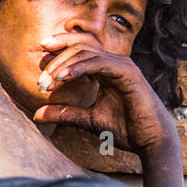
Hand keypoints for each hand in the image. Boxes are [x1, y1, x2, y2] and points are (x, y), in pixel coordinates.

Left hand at [32, 32, 176, 157]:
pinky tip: (63, 77)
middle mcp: (114, 62)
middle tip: (41, 75)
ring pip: (86, 52)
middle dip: (57, 55)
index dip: (59, 50)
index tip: (41, 59)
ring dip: (64, 64)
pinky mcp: (127, 72)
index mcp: (106, 69)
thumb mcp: (87, 120)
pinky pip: (98, 62)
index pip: (80, 49)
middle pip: (80, 45)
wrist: (150, 141)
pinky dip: (78, 68)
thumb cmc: (126, 130)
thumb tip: (36, 113)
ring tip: (49, 80)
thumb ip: (64, 113)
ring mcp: (122, 65)